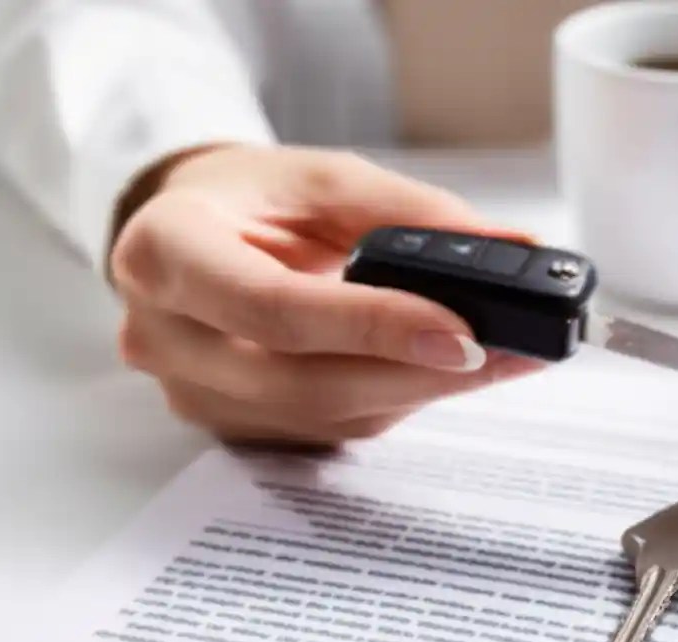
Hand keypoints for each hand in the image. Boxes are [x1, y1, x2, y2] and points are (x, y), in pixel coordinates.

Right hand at [111, 144, 540, 444]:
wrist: (192, 233)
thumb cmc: (252, 198)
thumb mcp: (323, 178)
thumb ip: (413, 212)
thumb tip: (513, 248)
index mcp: (164, 251)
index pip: (273, 308)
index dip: (372, 326)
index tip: (461, 331)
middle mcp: (165, 335)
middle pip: (305, 379)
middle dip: (420, 370)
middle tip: (511, 351)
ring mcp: (195, 393)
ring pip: (325, 413)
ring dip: (422, 389)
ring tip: (503, 355)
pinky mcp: (235, 425)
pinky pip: (329, 427)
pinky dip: (396, 398)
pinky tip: (443, 370)